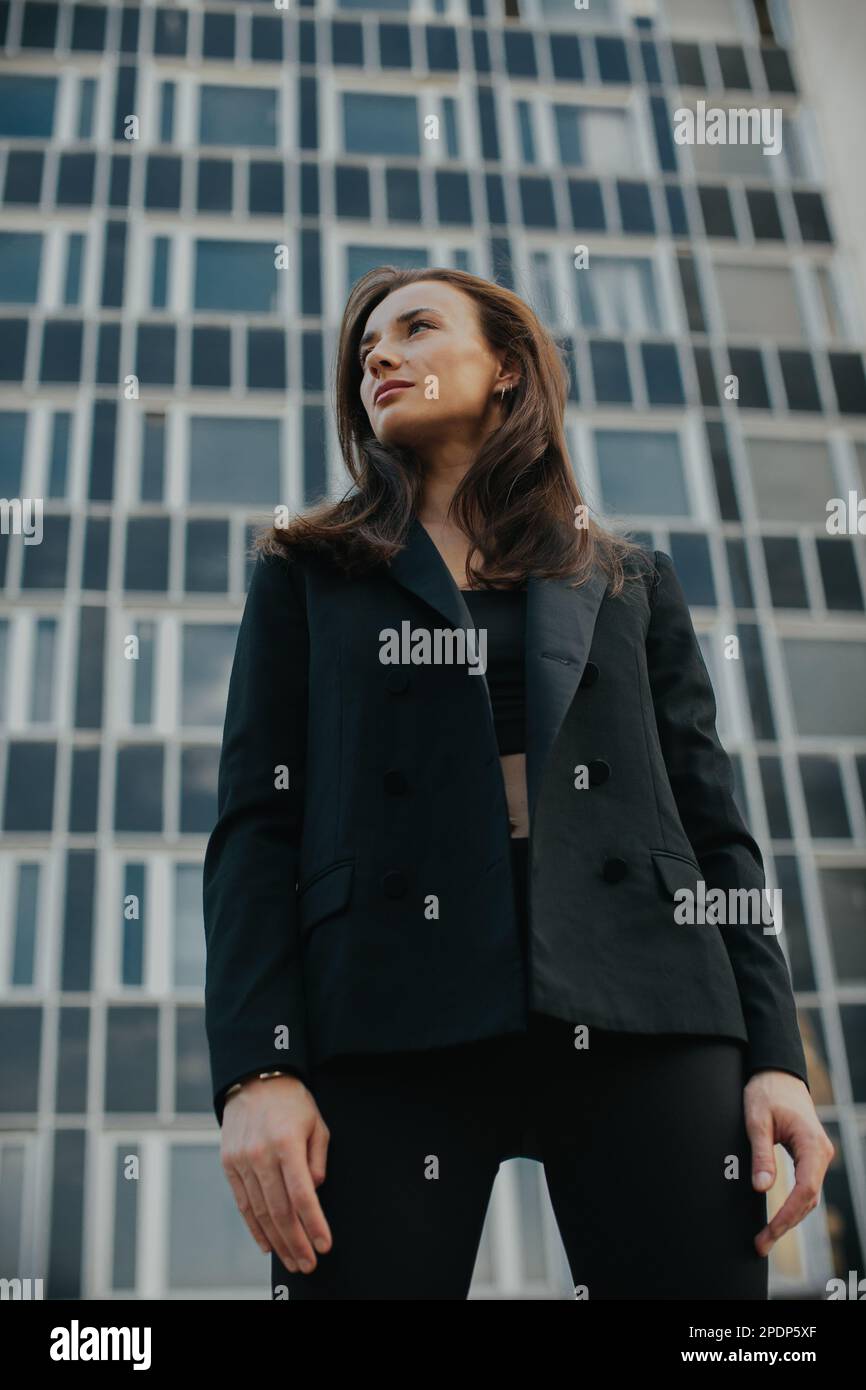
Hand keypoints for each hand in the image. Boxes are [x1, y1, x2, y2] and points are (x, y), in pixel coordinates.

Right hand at [221, 1075, 332, 1272]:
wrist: (254, 1079)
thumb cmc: (292, 1103)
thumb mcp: (317, 1123)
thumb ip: (318, 1159)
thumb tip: (314, 1192)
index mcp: (287, 1143)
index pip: (302, 1195)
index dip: (314, 1224)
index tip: (324, 1245)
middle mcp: (261, 1154)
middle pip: (280, 1210)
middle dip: (296, 1242)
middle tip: (309, 1264)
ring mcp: (241, 1161)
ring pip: (260, 1212)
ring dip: (277, 1241)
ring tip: (292, 1260)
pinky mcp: (228, 1164)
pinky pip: (242, 1204)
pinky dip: (255, 1228)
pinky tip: (268, 1244)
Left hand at [744, 1070, 833, 1256]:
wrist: (778, 1072)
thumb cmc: (766, 1091)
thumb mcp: (756, 1120)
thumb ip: (761, 1154)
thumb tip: (762, 1189)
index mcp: (812, 1144)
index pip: (805, 1190)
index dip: (788, 1215)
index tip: (769, 1232)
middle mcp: (822, 1153)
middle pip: (809, 1199)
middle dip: (786, 1224)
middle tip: (760, 1244)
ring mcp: (819, 1156)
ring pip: (809, 1196)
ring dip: (790, 1218)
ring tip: (765, 1238)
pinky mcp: (811, 1156)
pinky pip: (806, 1187)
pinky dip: (793, 1205)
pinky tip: (778, 1219)